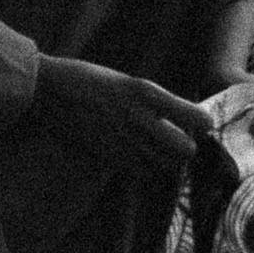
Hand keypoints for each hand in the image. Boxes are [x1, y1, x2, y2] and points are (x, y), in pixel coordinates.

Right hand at [34, 55, 214, 179]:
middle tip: (181, 138)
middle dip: (188, 147)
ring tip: (160, 148)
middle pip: (186, 150)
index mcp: (146, 92)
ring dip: (169, 159)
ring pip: (166, 166)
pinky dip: (148, 167)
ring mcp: (124, 140)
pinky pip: (143, 172)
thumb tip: (189, 118)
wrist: (49, 91)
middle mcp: (139, 118)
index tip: (200, 122)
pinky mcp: (110, 156)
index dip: (204, 123)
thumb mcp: (129, 81)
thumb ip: (158, 102)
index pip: (196, 118)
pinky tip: (140, 154)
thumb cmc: (90, 80)